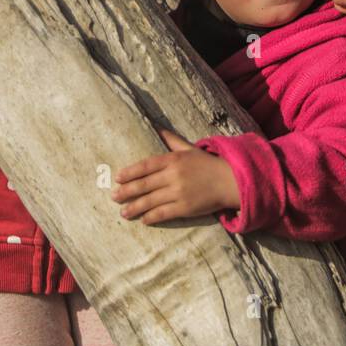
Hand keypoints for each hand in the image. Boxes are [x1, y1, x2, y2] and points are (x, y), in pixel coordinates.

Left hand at [111, 128, 239, 224]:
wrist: (231, 181)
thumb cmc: (208, 164)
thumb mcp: (190, 148)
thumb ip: (171, 139)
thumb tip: (156, 126)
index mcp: (173, 159)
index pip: (145, 165)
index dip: (130, 172)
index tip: (118, 178)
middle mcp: (173, 176)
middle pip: (144, 184)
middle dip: (127, 192)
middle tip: (114, 197)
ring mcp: (179, 192)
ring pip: (150, 201)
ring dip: (135, 207)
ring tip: (123, 213)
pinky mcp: (185, 208)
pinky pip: (164, 213)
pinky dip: (152, 217)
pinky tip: (144, 220)